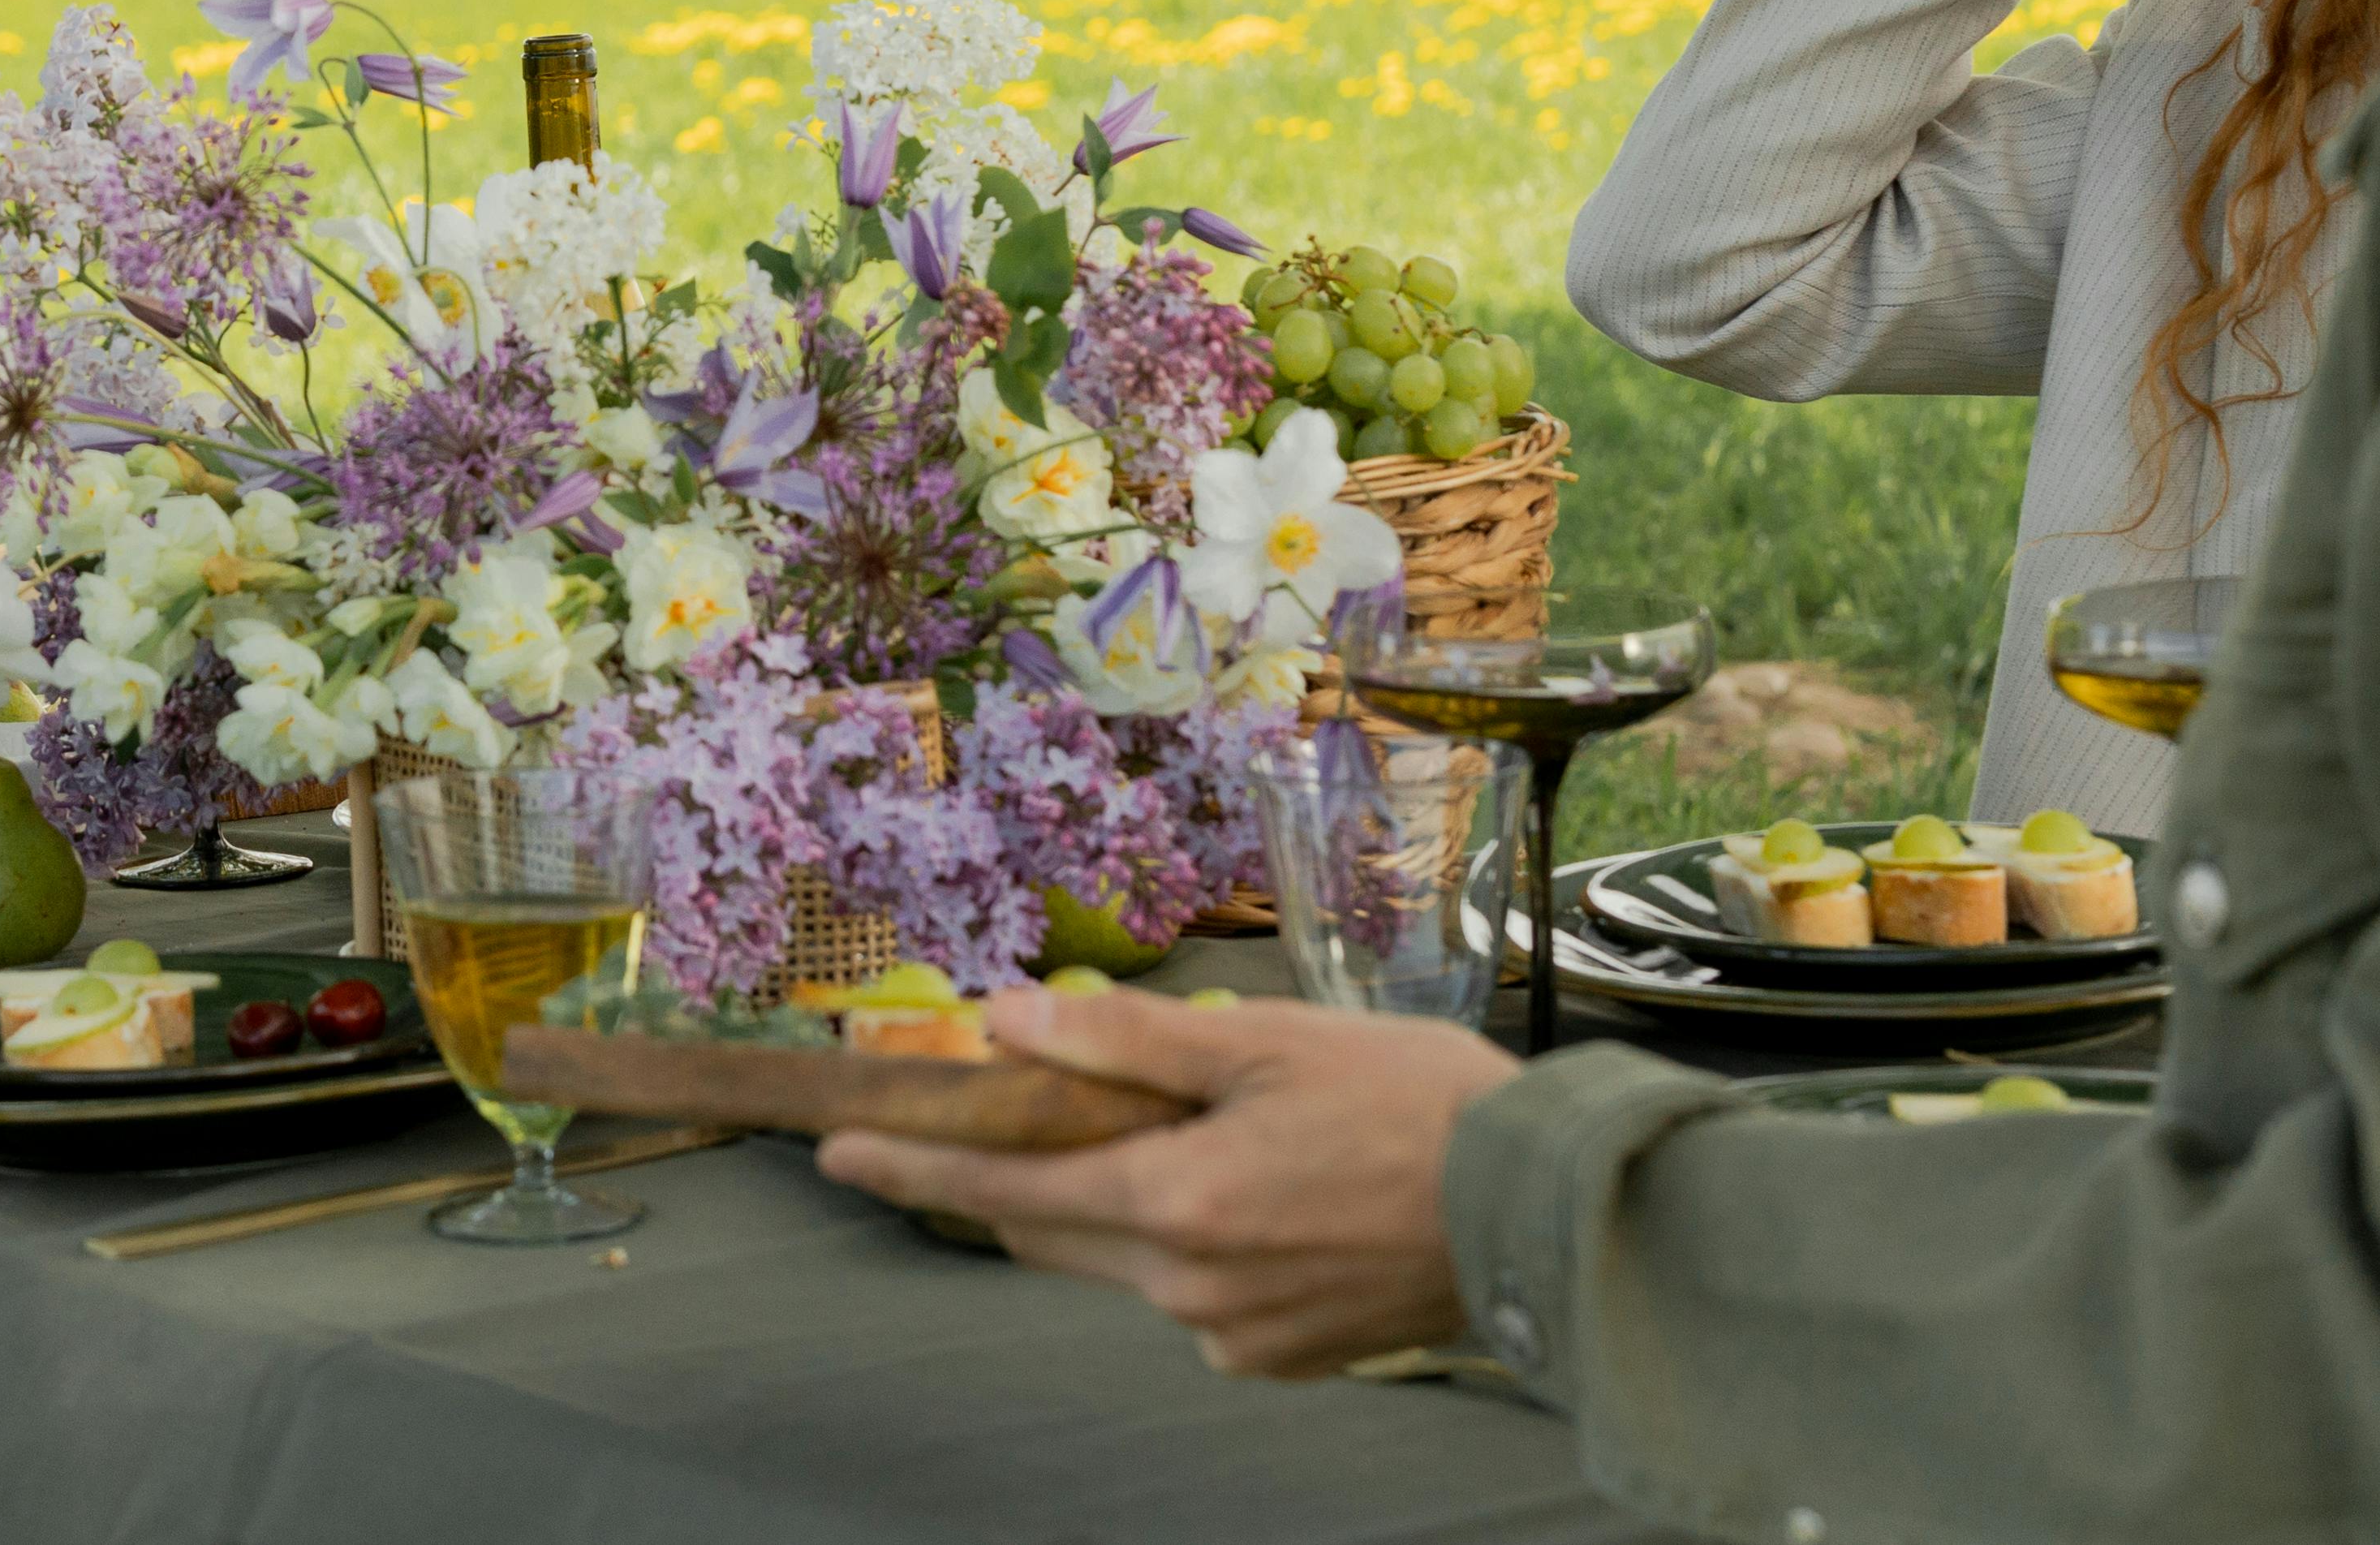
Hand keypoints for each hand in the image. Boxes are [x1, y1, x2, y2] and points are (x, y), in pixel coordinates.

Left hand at [812, 985, 1514, 1377]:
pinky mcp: (1281, 1357)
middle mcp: (1187, 1287)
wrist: (1545, 1212)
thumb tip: (1002, 1022)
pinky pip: (1194, 1294)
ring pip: (1126, 1258)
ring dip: (1119, 1199)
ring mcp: (1235, 1333)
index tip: (834, 1151)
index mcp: (1173, 1203)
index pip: (1002, 1191)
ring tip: (1196, 1127)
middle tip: (993, 1111)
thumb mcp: (1263, 1041)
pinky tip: (1263, 1191)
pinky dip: (1192, 1240)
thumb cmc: (1412, 1104)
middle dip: (1016, 1175)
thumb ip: (1124, 1040)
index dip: (913, 1168)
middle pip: (1054, 1230)